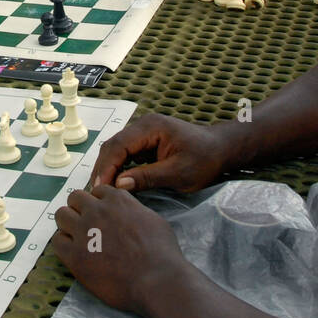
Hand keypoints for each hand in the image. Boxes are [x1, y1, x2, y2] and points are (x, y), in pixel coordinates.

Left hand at [53, 182, 187, 313]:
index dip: (98, 202)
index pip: (97, 190)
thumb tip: (127, 212)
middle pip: (75, 198)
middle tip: (86, 223)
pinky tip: (73, 252)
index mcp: (117, 200)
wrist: (157, 279)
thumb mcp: (152, 218)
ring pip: (61, 215)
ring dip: (68, 223)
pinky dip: (63, 244)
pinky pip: (57, 240)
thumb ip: (133, 210)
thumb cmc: (162, 252)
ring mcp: (84, 232)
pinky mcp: (75, 255)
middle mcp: (97, 211)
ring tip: (77, 237)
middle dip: (79, 208)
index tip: (100, 213)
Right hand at [90, 112, 229, 194]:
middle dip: (103, 168)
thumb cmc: (205, 159)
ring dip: (108, 168)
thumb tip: (119, 184)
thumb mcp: (178, 172)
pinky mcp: (146, 141)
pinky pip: (125, 153)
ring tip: (101, 190)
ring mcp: (144, 132)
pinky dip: (117, 167)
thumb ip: (148, 177)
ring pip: (116, 149)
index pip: (118, 146)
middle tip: (95, 192)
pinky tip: (114, 183)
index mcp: (150, 127)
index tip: (99, 187)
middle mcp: (143, 125)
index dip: (106, 167)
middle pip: (113, 145)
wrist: (222, 149)